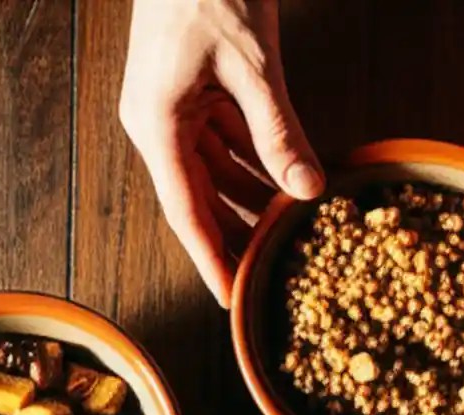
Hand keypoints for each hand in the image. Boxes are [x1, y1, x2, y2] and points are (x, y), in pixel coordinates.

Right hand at [119, 0, 324, 306]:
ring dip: (249, 200)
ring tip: (286, 233)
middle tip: (270, 275)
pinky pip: (222, 142)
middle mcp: (157, 124)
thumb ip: (279, 131)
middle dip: (235, 237)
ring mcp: (171, 108)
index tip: (230, 300)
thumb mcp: (254, 65)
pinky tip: (285, 180)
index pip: (186, 212)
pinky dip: (252, 162)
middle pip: (198, 199)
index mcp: (158, 124)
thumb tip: (306, 189)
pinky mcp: (189, 92)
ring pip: (212, 173)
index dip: (211, 260)